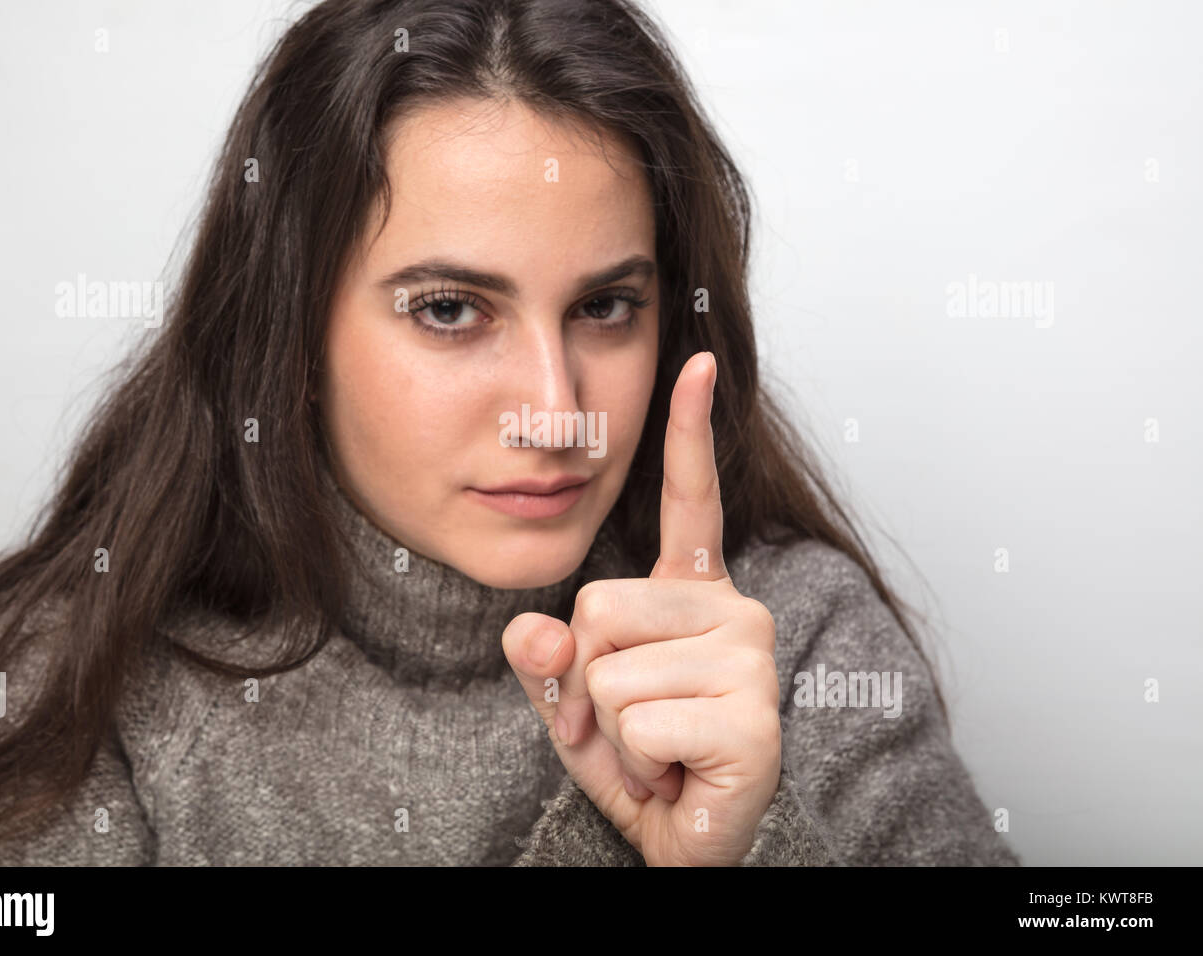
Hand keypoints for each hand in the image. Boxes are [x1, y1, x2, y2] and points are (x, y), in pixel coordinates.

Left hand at [503, 352, 781, 865]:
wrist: (687, 841)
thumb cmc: (642, 758)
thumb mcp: (574, 700)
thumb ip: (547, 656)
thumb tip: (528, 631)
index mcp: (694, 593)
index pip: (690, 501)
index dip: (688, 432)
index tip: (693, 362)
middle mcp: (733, 611)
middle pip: (598, 604)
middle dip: (584, 679)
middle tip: (625, 722)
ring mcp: (749, 661)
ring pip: (608, 669)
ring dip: (608, 730)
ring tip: (654, 749)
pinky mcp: (753, 717)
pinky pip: (635, 720)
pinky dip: (634, 763)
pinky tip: (675, 772)